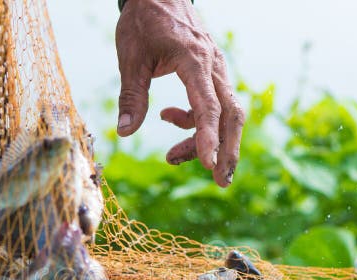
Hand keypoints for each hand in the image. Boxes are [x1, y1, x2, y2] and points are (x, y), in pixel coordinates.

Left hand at [115, 0, 244, 186]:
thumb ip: (131, 96)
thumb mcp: (130, 58)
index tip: (209, 165)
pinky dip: (197, 121)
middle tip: (219, 182)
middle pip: (231, 115)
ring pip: (226, 113)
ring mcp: (216, 69)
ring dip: (209, 141)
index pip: (208, 107)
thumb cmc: (143, 20)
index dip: (208, 138)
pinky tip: (169, 119)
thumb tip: (125, 133)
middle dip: (228, 151)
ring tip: (173, 158)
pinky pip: (214, 104)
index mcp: (194, 61)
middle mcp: (213, 66)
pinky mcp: (212, 73)